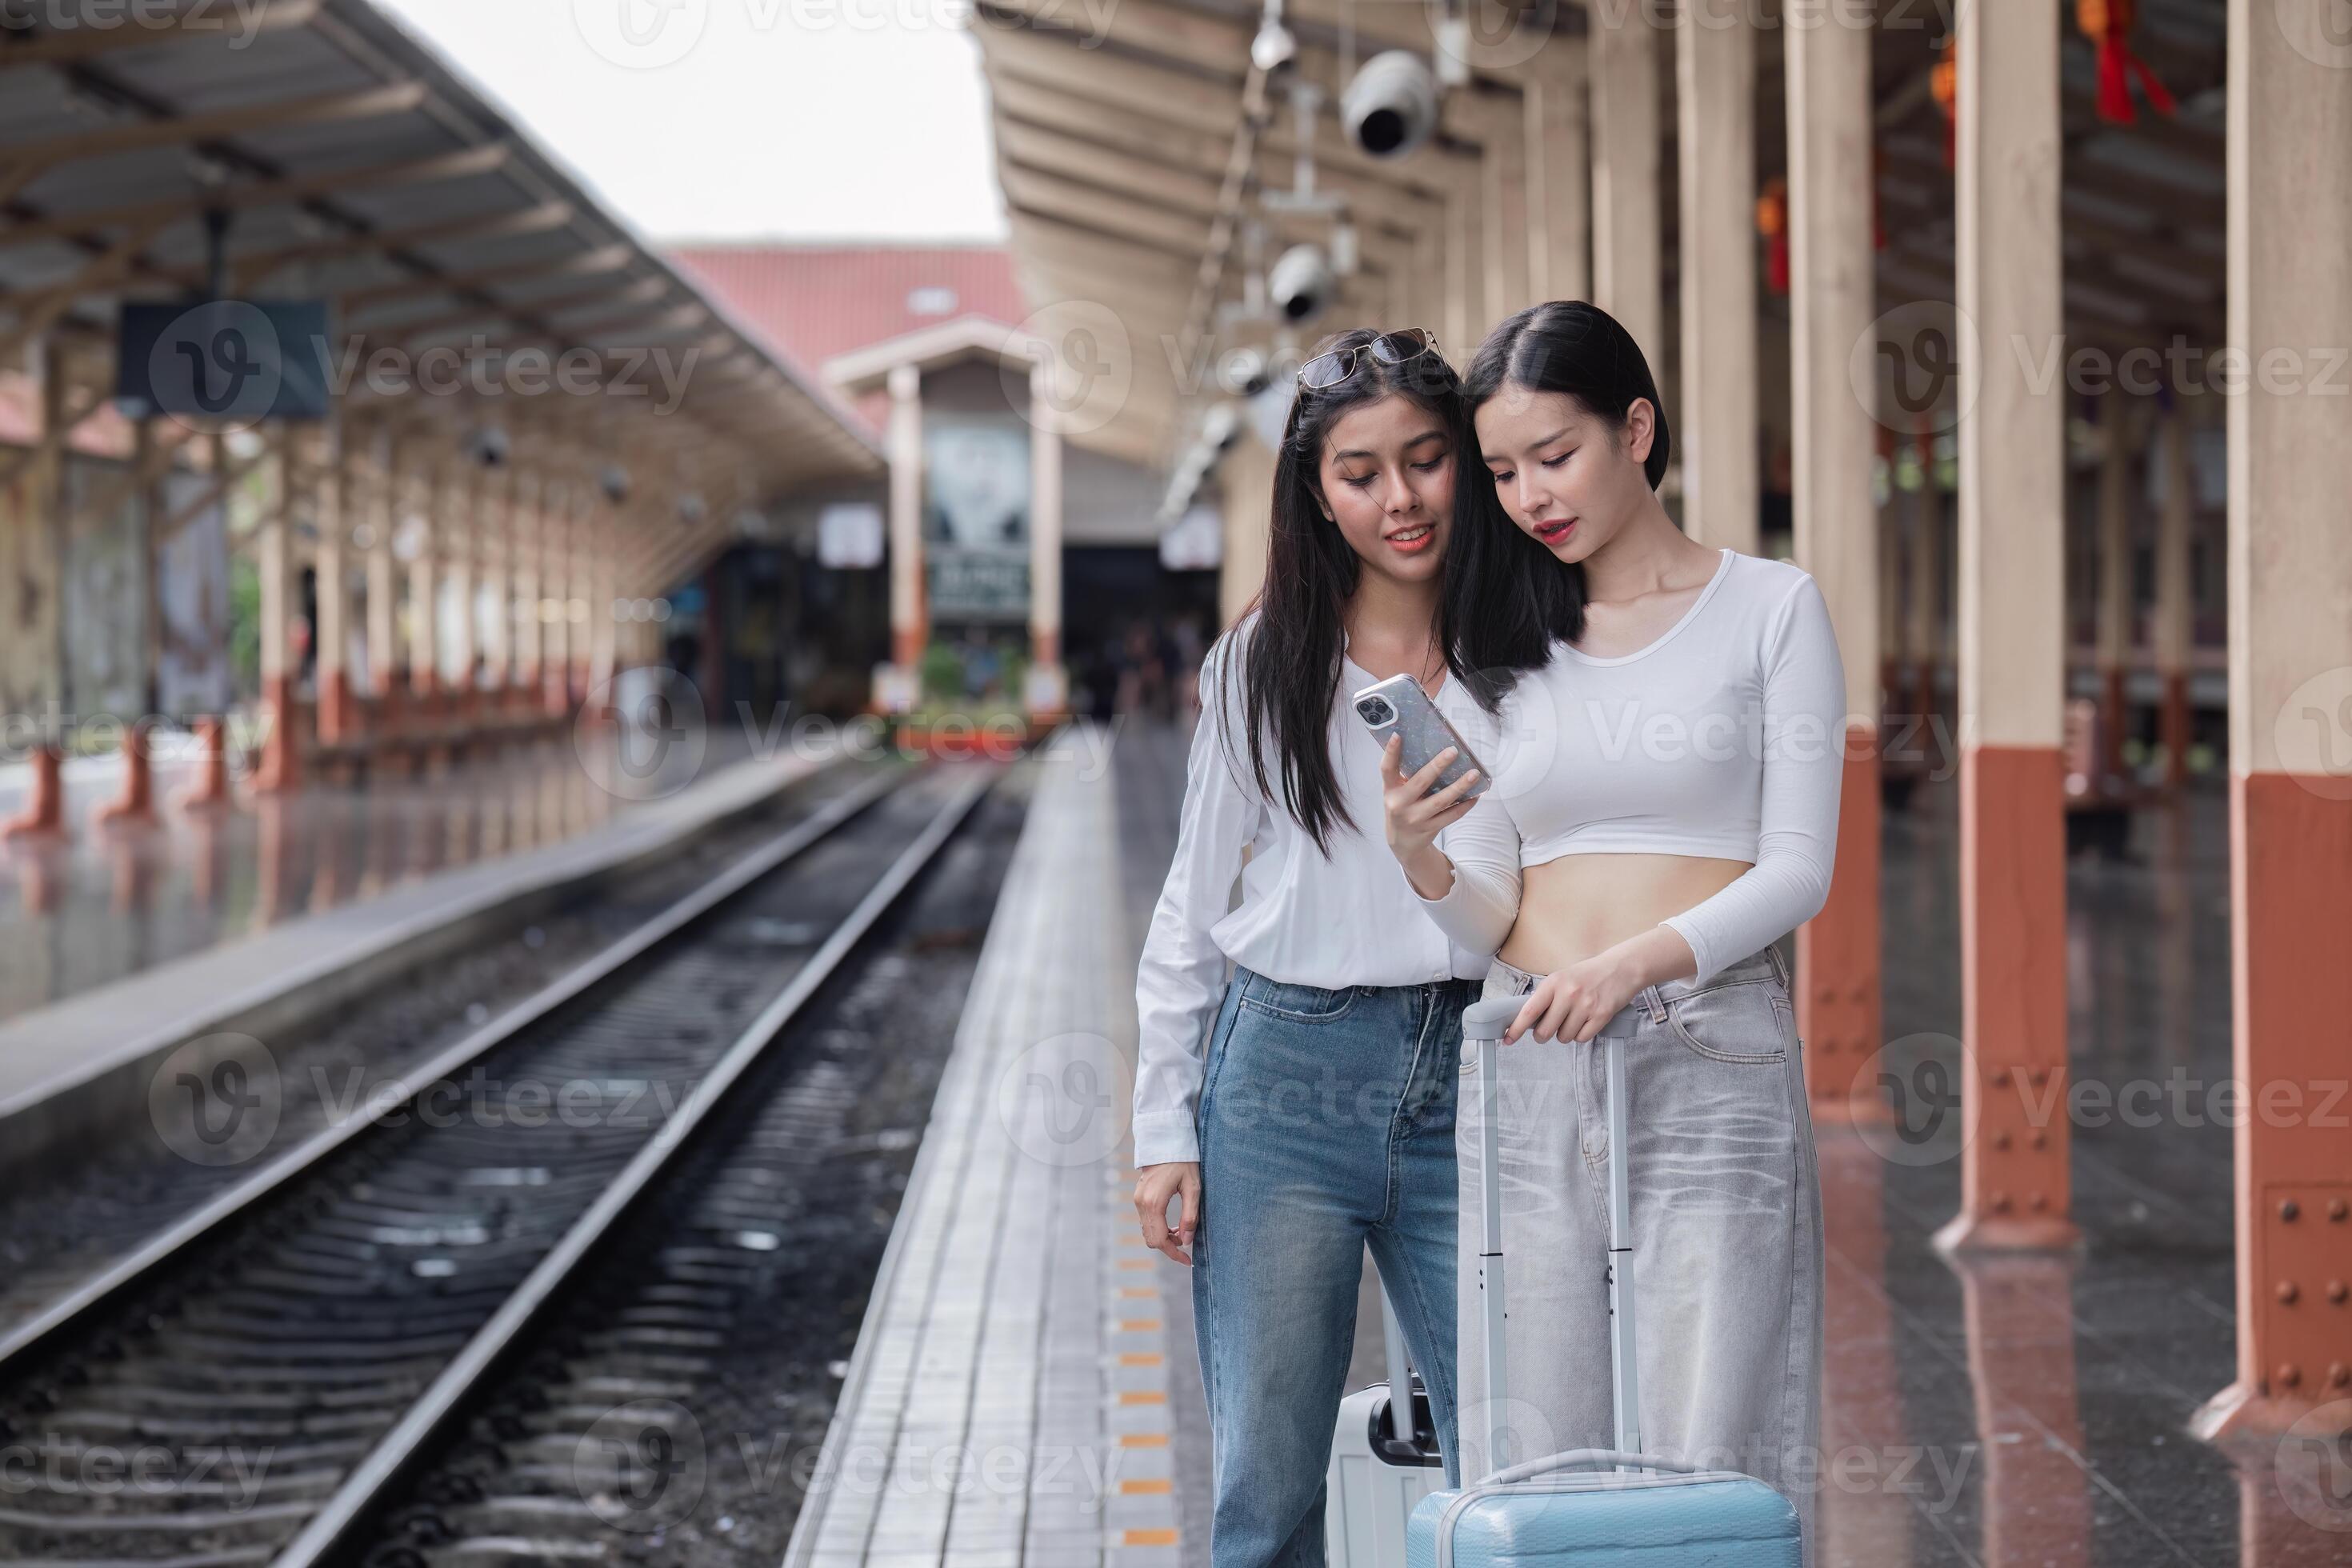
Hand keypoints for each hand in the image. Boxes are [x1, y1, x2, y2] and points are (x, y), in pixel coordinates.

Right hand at [1134, 1161, 1199, 1264]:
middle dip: (1169, 1248)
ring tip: (1182, 1232)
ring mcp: (1138, 1201)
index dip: (1174, 1254)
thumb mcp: (1193, 1189)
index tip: (1187, 1261)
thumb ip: (1190, 1216)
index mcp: (1155, 1203)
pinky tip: (1172, 1225)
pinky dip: (1158, 1230)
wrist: (1166, 1142)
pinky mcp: (1139, 1199)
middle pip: (1151, 1240)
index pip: (1160, 1240)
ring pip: (1148, 1233)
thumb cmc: (1183, 1163)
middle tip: (1186, 1244)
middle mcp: (1142, 1204)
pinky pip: (1146, 1223)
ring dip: (1164, 1239)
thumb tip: (1186, 1241)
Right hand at [1378, 734, 1481, 863]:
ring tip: (1474, 773)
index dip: (1391, 752)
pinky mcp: (1429, 829)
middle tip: (1454, 751)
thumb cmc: (1402, 808)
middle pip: (1420, 781)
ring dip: (1459, 786)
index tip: (1398, 735)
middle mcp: (1399, 804)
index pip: (1387, 769)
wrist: (1402, 843)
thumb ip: (1405, 776)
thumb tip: (1431, 748)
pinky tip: (1475, 795)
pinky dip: (1465, 805)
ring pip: (1441, 800)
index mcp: (1390, 790)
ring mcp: (1415, 818)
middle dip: (1438, 765)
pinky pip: (1451, 815)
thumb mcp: (1396, 792)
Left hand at [1507, 950, 1645, 1045]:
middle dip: (1543, 1036)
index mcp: (1553, 982)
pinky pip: (1582, 1038)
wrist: (1621, 968)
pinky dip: (1582, 1034)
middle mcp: (1568, 993)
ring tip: (1574, 1019)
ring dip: (1565, 1034)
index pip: (1529, 1010)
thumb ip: (1546, 996)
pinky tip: (1586, 1021)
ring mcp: (1585, 1005)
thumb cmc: (1588, 975)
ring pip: (1564, 1037)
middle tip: (1548, 1030)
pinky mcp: (1601, 1015)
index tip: (1508, 1039)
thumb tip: (1528, 1020)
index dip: (1516, 1028)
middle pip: (1545, 1031)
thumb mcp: (1562, 978)